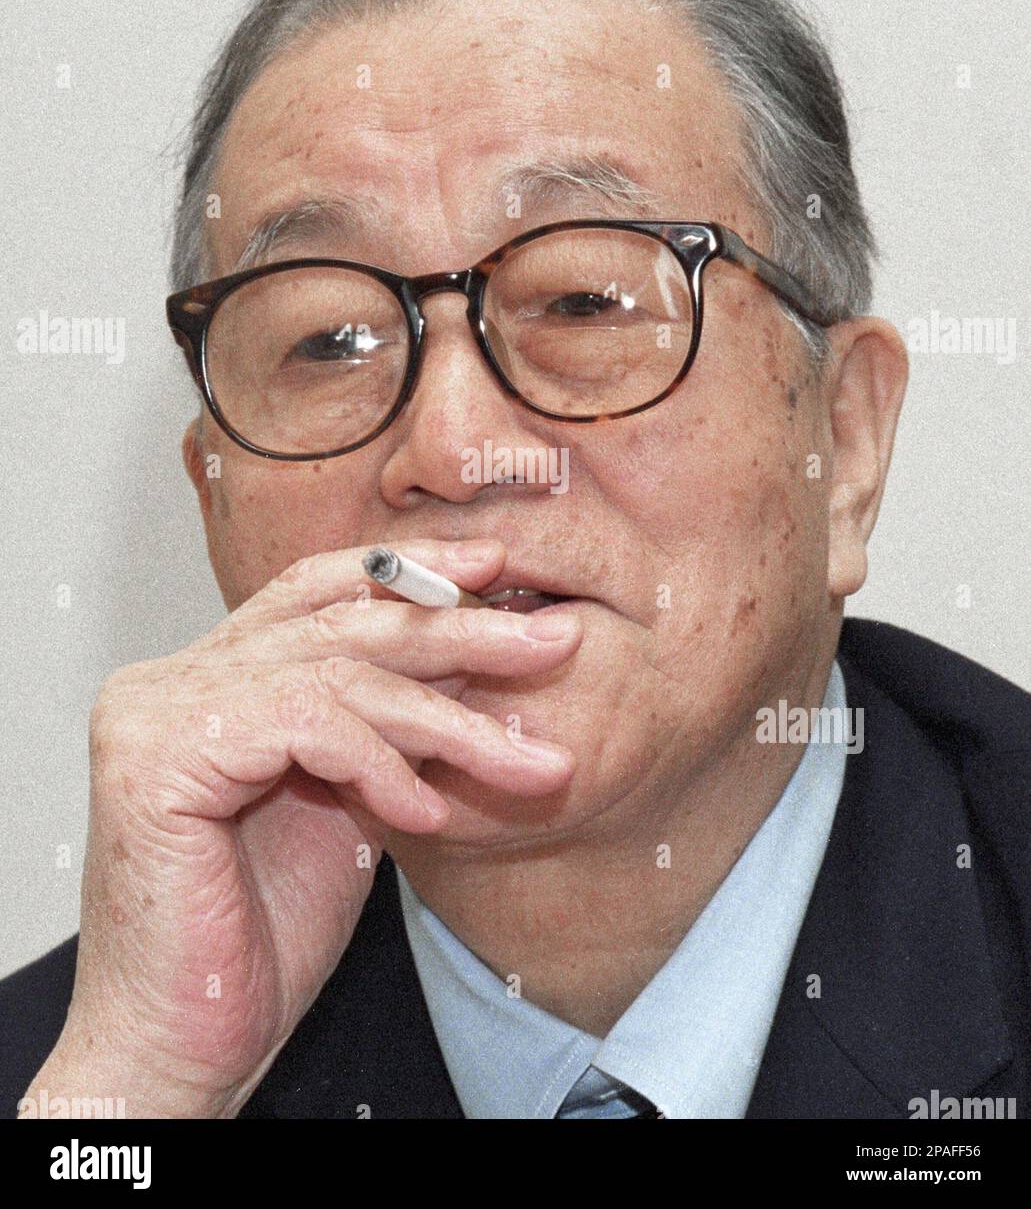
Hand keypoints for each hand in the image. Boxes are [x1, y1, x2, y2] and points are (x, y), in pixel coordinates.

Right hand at [25, 538, 579, 1116]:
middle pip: (340, 625)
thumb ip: (392, 724)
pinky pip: (306, 725)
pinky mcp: (155, 756)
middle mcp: (174, 677)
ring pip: (338, 676)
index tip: (500, 570)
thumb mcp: (354, 800)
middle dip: (461, 630)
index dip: (411, 573)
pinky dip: (382, 765)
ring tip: (532, 763)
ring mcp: (156, 709)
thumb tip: (487, 650)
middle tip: (555, 640)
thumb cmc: (259, 936)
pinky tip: (431, 814)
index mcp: (212, 675)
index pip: (320, 592)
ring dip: (452, 721)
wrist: (180, 1044)